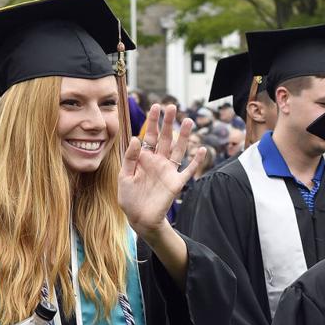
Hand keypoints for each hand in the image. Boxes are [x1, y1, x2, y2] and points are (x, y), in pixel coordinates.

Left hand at [118, 103, 195, 236]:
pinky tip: (201, 149)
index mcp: (144, 158)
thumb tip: (136, 138)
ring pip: (178, 149)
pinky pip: (188, 170)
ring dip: (184, 136)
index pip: (150, 136)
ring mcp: (168, 171)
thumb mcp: (124, 177)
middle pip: (166, 138)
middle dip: (168, 122)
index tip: (156, 106)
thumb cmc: (129, 198)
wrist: (139, 218)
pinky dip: (196, 161)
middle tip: (172, 106)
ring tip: (188, 121)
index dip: (153, 121)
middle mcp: (158, 161)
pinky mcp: (176, 183)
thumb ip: (130, 158)